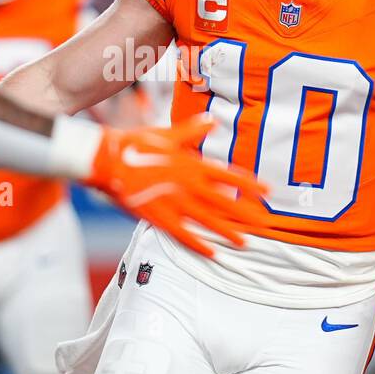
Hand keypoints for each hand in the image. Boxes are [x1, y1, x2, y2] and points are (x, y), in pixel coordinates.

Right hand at [85, 117, 268, 257]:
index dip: (250, 185)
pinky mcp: (158, 217)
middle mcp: (187, 185)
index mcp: (191, 163)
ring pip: (207, 221)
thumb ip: (192, 130)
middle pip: (224, 203)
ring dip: (228, 232)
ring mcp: (174, 203)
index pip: (229, 176)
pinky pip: (183, 234)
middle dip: (246, 214)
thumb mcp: (167, 133)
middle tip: (266, 224)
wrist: (106, 160)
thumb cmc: (136, 144)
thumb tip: (213, 120)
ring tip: (245, 243)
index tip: (267, 192)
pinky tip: (212, 253)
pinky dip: (198, 244)